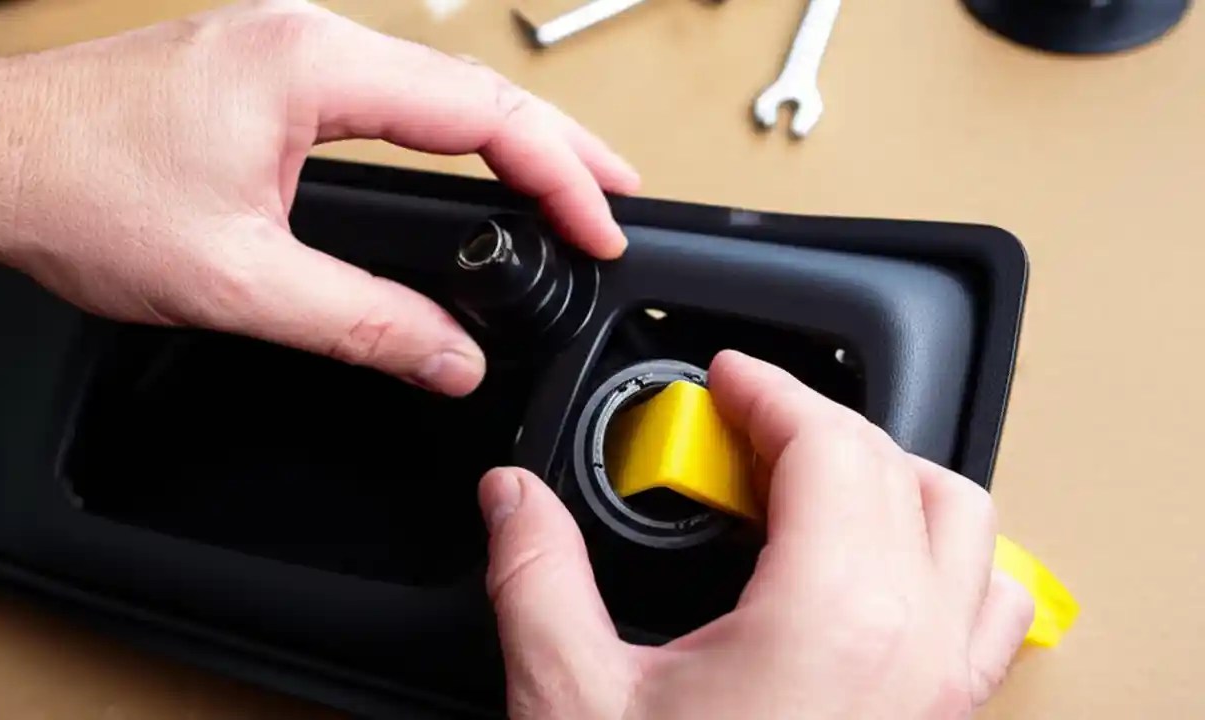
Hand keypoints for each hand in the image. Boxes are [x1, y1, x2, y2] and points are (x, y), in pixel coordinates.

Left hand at [0, 0, 637, 395]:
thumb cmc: (75, 192)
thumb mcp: (236, 280)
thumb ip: (360, 322)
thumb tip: (448, 356)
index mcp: (312, 68)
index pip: (480, 117)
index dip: (559, 174)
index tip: (600, 225)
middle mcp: (306, 40)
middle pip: (472, 89)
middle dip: (559, 145)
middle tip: (619, 194)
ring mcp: (285, 50)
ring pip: (432, 88)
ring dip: (506, 136)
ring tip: (568, 180)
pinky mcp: (265, 73)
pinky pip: (387, 95)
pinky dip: (446, 134)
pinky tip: (468, 158)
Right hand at [477, 351, 1034, 718]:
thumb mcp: (575, 700)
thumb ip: (536, 576)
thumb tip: (513, 500)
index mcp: (830, 619)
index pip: (829, 445)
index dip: (768, 390)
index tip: (726, 379)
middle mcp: (911, 644)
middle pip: (896, 465)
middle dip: (813, 424)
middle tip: (737, 430)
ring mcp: (940, 687)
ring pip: (965, 526)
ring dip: (893, 478)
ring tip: (811, 482)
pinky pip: (986, 606)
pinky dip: (944, 556)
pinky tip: (877, 568)